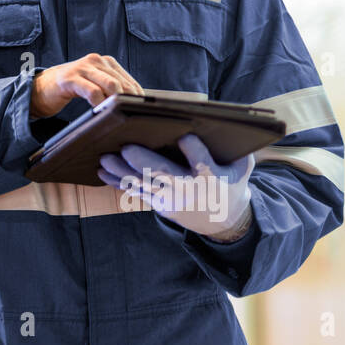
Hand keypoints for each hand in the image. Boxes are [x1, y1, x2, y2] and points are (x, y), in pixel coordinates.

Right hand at [29, 53, 142, 118]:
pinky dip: (99, 103)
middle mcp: (96, 60)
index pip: (129, 80)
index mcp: (105, 61)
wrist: (42, 87)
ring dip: (115, 101)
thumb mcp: (94, 84)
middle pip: (121, 82)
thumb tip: (133, 105)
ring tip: (116, 114)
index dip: (136, 97)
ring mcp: (83, 68)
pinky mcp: (71, 78)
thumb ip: (111, 89)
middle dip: (128, 101)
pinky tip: (99, 110)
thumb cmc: (71, 88)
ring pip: (110, 84)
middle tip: (130, 116)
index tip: (140, 111)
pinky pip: (92, 91)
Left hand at [97, 134, 254, 240]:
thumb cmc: (231, 182)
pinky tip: (104, 173)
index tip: (185, 137)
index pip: (204, 162)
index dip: (196, 151)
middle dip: (145, 163)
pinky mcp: (160, 205)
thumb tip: (224, 123)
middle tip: (126, 148)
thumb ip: (236, 149)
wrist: (224, 220)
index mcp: (213, 177)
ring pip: (144, 184)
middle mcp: (190, 190)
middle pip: (166, 175)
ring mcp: (172, 199)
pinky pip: (137, 193)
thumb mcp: (240, 167)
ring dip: (122, 172)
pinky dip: (119, 183)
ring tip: (104, 159)